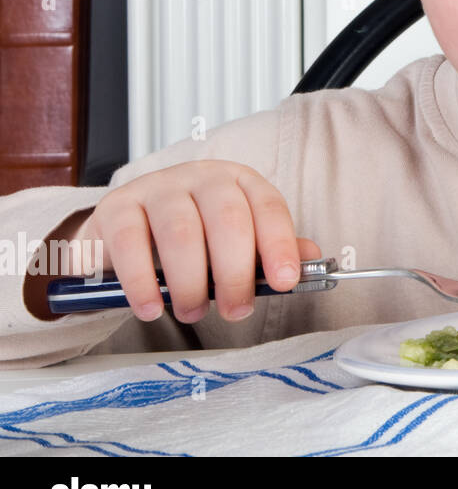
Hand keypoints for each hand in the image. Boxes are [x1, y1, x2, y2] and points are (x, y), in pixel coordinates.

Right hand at [69, 160, 320, 323]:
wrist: (125, 234)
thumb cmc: (193, 240)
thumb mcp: (235, 243)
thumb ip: (269, 251)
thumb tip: (310, 258)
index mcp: (239, 182)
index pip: (267, 206)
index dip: (279, 244)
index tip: (285, 282)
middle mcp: (200, 177)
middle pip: (227, 219)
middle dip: (235, 273)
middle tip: (235, 310)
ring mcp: (157, 188)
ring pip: (180, 232)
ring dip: (191, 282)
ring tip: (193, 312)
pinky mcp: (116, 208)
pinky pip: (129, 244)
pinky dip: (142, 282)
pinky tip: (151, 307)